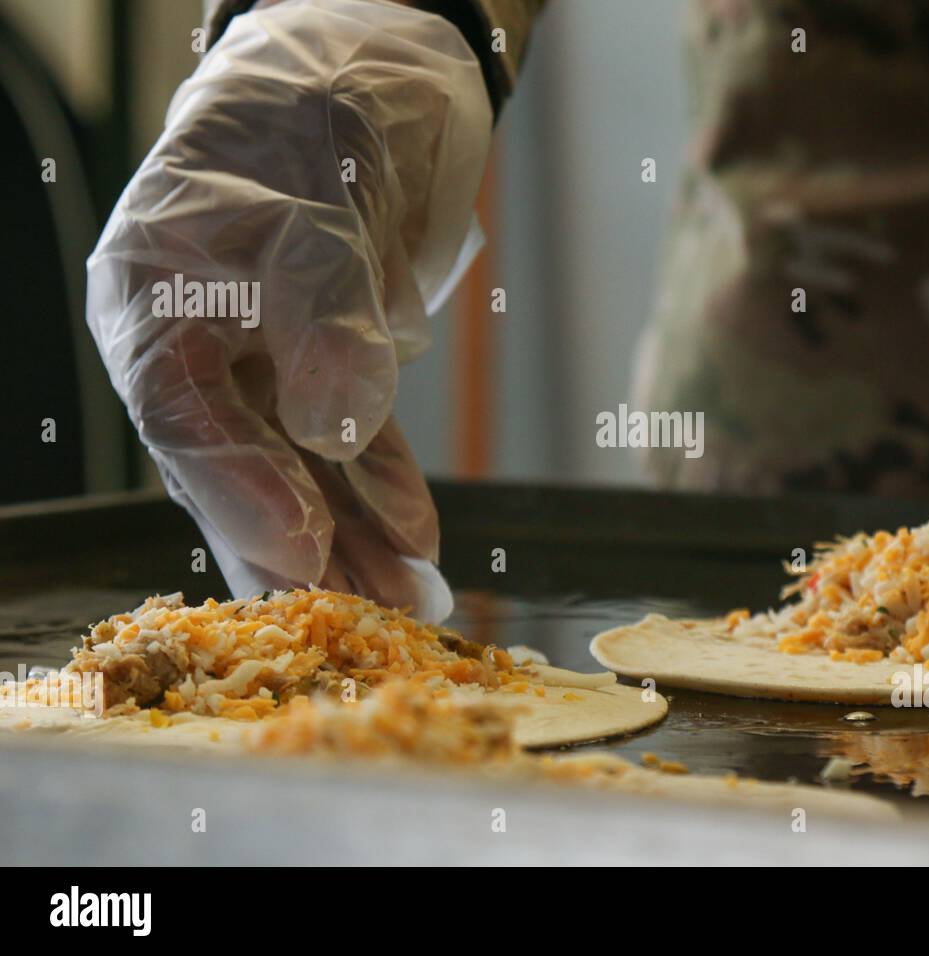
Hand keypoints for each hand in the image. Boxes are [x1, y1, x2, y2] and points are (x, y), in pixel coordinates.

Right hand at [86, 0, 491, 620]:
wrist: (372, 66)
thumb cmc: (318, 111)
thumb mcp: (316, 199)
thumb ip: (323, 313)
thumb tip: (335, 423)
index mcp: (155, 297)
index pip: (183, 415)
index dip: (240, 491)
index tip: (302, 551)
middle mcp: (197, 339)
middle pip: (238, 462)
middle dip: (299, 543)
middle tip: (350, 616)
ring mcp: (259, 353)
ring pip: (300, 461)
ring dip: (353, 530)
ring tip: (403, 597)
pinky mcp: (323, 355)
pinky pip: (349, 434)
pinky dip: (383, 481)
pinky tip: (415, 532)